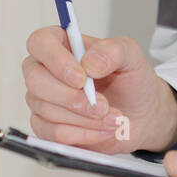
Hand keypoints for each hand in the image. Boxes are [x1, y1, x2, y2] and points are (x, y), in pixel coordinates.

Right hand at [21, 26, 176, 152]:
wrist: (140, 116)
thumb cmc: (131, 82)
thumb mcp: (132, 57)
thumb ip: (113, 50)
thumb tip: (90, 63)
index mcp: (63, 44)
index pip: (40, 42)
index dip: (56, 60)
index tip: (81, 78)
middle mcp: (47, 70)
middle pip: (35, 80)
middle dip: (72, 97)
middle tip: (102, 105)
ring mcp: (44, 99)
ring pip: (47, 110)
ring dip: (84, 118)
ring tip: (112, 117)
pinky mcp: (47, 127)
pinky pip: (53, 133)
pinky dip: (82, 135)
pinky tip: (101, 129)